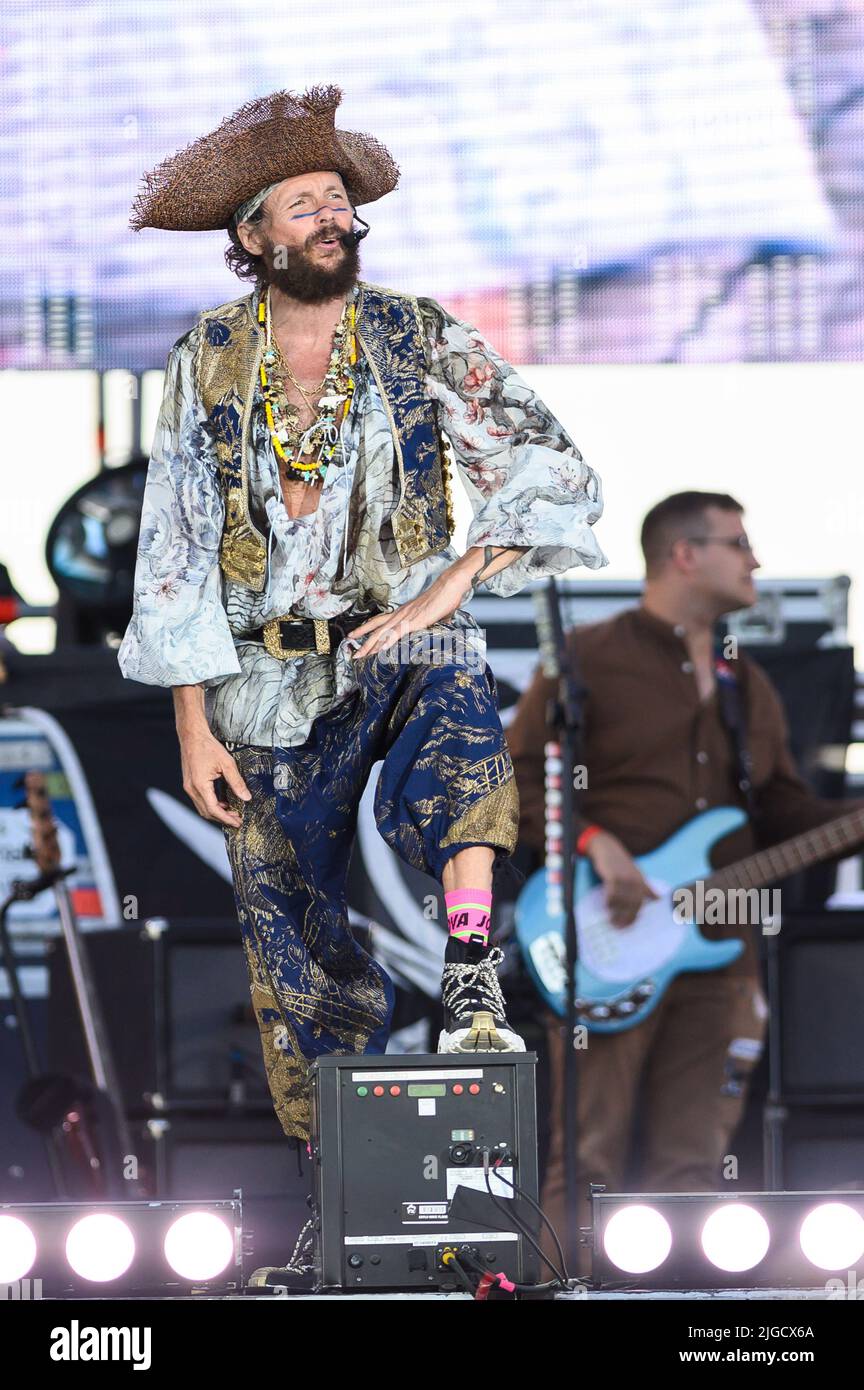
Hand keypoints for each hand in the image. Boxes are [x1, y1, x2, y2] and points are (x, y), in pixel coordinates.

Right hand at [180, 730, 251, 827]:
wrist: (192, 736)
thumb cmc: (208, 747)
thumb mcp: (227, 764)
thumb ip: (237, 782)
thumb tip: (246, 797)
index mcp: (200, 785)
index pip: (214, 809)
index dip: (226, 819)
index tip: (237, 822)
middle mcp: (191, 789)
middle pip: (207, 812)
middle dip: (222, 818)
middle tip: (237, 819)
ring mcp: (189, 787)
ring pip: (202, 808)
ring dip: (217, 813)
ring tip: (232, 812)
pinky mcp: (189, 784)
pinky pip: (200, 800)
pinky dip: (211, 805)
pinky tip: (223, 803)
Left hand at [348, 571, 467, 659]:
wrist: (449, 587)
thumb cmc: (443, 598)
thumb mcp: (433, 614)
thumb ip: (430, 623)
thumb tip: (435, 629)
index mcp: (402, 612)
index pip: (379, 621)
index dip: (366, 629)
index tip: (355, 636)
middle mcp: (400, 614)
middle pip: (375, 628)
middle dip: (362, 641)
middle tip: (352, 652)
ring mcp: (406, 617)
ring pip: (382, 633)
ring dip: (370, 645)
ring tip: (360, 655)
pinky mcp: (414, 621)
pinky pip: (398, 633)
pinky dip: (388, 641)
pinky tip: (381, 650)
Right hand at [585, 830, 658, 927]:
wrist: (608, 848)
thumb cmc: (621, 864)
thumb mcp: (637, 875)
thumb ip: (646, 888)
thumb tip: (659, 899)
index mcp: (641, 883)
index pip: (641, 903)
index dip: (635, 916)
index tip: (629, 926)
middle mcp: (635, 881)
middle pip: (632, 904)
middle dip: (626, 918)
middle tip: (618, 927)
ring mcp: (624, 878)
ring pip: (621, 900)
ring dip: (616, 912)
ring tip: (610, 920)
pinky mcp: (613, 876)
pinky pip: (612, 893)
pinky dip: (609, 901)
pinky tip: (606, 906)